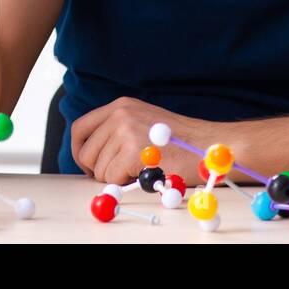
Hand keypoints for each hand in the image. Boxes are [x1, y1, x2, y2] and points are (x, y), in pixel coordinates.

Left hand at [70, 96, 224, 184]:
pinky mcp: (131, 151)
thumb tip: (91, 155)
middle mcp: (119, 114)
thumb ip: (118, 131)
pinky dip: (125, 183)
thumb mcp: (144, 122)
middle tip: (120, 173)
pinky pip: (112, 178)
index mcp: (121, 105)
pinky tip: (144, 174)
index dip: (79, 150)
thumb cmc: (179, 141)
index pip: (80, 128)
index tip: (88, 164)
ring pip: (99, 169)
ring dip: (116, 177)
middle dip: (99, 169)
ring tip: (141, 169)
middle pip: (86, 152)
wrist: (208, 146)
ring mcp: (125, 131)